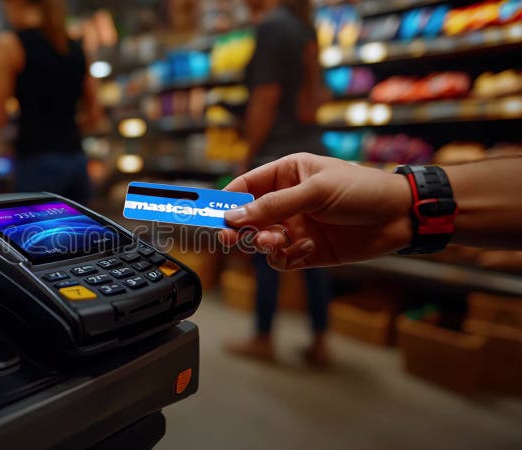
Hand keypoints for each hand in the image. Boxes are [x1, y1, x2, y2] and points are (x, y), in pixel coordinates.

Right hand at [219, 153, 412, 269]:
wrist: (400, 217)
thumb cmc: (362, 190)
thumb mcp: (315, 191)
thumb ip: (274, 205)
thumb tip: (235, 216)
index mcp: (286, 174)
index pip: (245, 186)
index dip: (226, 199)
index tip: (209, 214)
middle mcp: (287, 201)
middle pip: (247, 217)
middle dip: (237, 228)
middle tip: (229, 238)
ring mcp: (296, 226)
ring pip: (261, 241)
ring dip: (263, 244)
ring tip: (276, 242)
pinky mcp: (307, 250)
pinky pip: (281, 259)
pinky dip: (286, 258)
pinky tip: (306, 249)